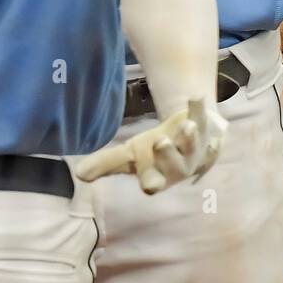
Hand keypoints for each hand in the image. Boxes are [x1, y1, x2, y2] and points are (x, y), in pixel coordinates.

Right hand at [76, 97, 226, 194]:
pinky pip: (203, 117)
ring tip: (186, 124)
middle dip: (168, 153)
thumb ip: (106, 163)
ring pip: (193, 143)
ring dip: (190, 135)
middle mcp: (180, 166)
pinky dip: (199, 108)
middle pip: (175, 163)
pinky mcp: (204, 127)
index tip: (148, 185)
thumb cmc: (154, 151)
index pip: (154, 183)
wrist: (184, 135)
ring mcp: (195, 147)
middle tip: (160, 142)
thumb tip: (79, 174)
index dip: (152, 183)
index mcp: (158, 175)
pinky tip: (195, 97)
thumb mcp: (130, 155)